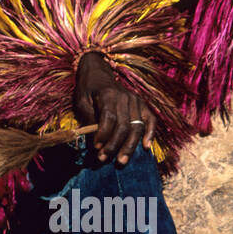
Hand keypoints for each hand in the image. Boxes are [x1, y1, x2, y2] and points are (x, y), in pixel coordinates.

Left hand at [74, 50, 155, 164]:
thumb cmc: (87, 90)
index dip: (103, 134)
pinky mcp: (143, 105)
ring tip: (121, 161)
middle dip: (114, 145)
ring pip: (136, 127)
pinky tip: (146, 147)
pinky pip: (151, 120)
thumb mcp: (81, 101)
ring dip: (129, 146)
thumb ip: (88, 118)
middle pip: (124, 126)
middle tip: (104, 159)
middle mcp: (125, 97)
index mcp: (108, 95)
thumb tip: (94, 140)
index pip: (109, 118)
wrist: (98, 73)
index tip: (96, 148)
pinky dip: (150, 134)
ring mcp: (136, 101)